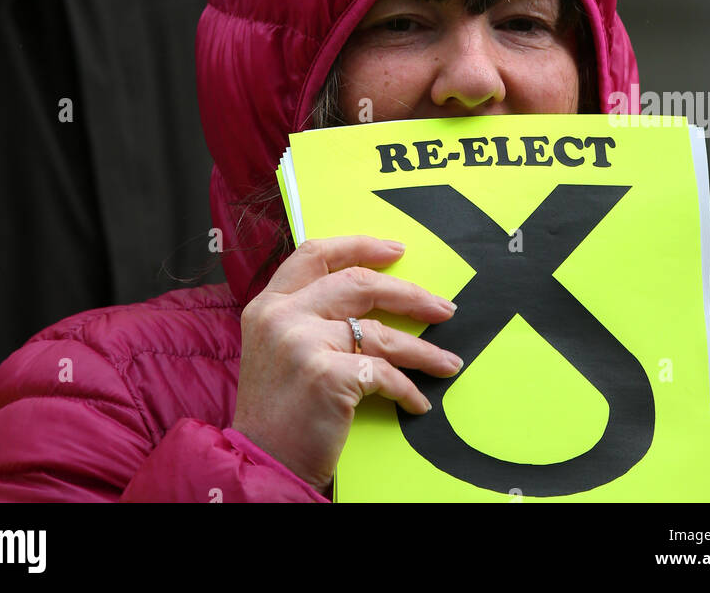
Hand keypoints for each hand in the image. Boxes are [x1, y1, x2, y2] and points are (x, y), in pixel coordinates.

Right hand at [232, 236, 461, 492]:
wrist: (261, 463)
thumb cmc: (277, 412)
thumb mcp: (277, 349)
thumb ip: (308, 317)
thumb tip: (370, 302)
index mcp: (268, 303)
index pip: (316, 253)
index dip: (360, 246)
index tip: (396, 250)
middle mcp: (283, 315)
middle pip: (358, 284)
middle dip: (409, 293)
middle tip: (442, 307)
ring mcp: (304, 342)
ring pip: (381, 332)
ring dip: (423, 349)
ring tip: (448, 362)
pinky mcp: (327, 375)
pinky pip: (384, 374)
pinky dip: (408, 390)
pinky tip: (418, 403)